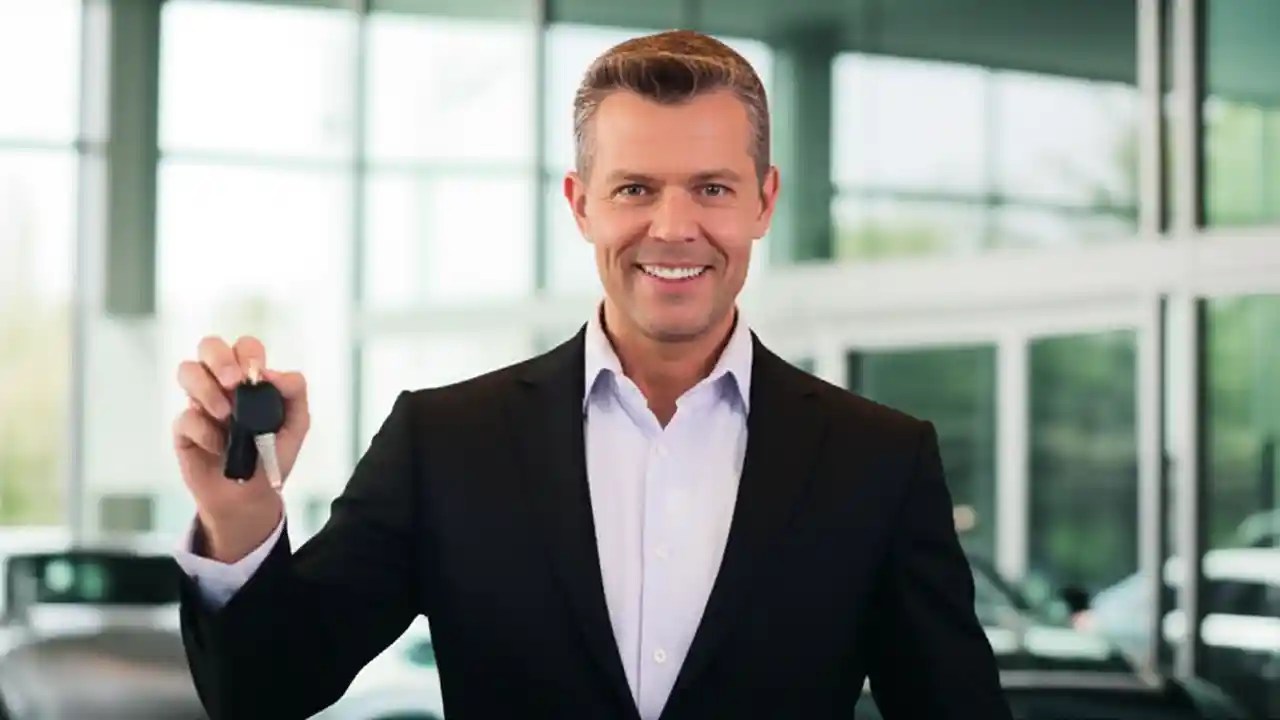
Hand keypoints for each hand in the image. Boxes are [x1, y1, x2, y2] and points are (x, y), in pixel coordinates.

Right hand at [173, 335, 309, 561]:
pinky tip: (220, 446)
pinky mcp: (184, 429)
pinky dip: (205, 432)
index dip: (247, 353)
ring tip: (226, 416)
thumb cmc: (272, 454)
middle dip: (219, 359)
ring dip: (207, 390)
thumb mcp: (296, 424)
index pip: (244, 347)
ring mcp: (201, 404)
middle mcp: (222, 385)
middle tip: (233, 382)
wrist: (251, 495)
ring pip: (188, 371)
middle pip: (209, 346)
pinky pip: (184, 418)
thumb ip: (294, 392)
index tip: (254, 374)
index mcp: (251, 379)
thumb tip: (271, 373)